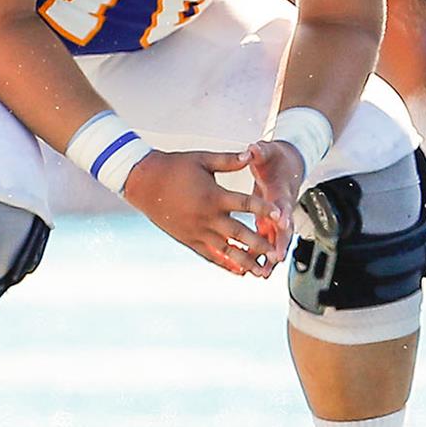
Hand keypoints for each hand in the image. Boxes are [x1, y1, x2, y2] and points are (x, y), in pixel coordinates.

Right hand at [122, 149, 272, 275]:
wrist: (145, 182)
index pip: (245, 204)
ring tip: (262, 272)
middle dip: (260, 245)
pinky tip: (239, 271)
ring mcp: (197, 231)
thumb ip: (228, 160)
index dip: (264, 209)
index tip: (280, 216)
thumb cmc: (175, 167)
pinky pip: (210, 255)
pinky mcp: (189, 239)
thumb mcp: (202, 159)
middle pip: (239, 234)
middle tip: (277, 255)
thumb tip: (250, 154)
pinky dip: (225, 264)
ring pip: (226, 251)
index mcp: (213, 196)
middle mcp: (207, 217)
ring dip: (245, 262)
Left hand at [245, 140, 304, 269]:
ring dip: (270, 257)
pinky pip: (265, 241)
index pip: (283, 202)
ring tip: (263, 273)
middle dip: (280, 243)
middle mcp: (281, 207)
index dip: (283, 212)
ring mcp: (276, 218)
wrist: (288, 164)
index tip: (281, 222)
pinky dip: (259, 255)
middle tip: (276, 258)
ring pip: (275, 240)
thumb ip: (260, 151)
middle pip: (284, 228)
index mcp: (280, 190)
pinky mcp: (269, 223)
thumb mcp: (268, 151)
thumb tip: (253, 148)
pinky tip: (250, 269)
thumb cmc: (276, 158)